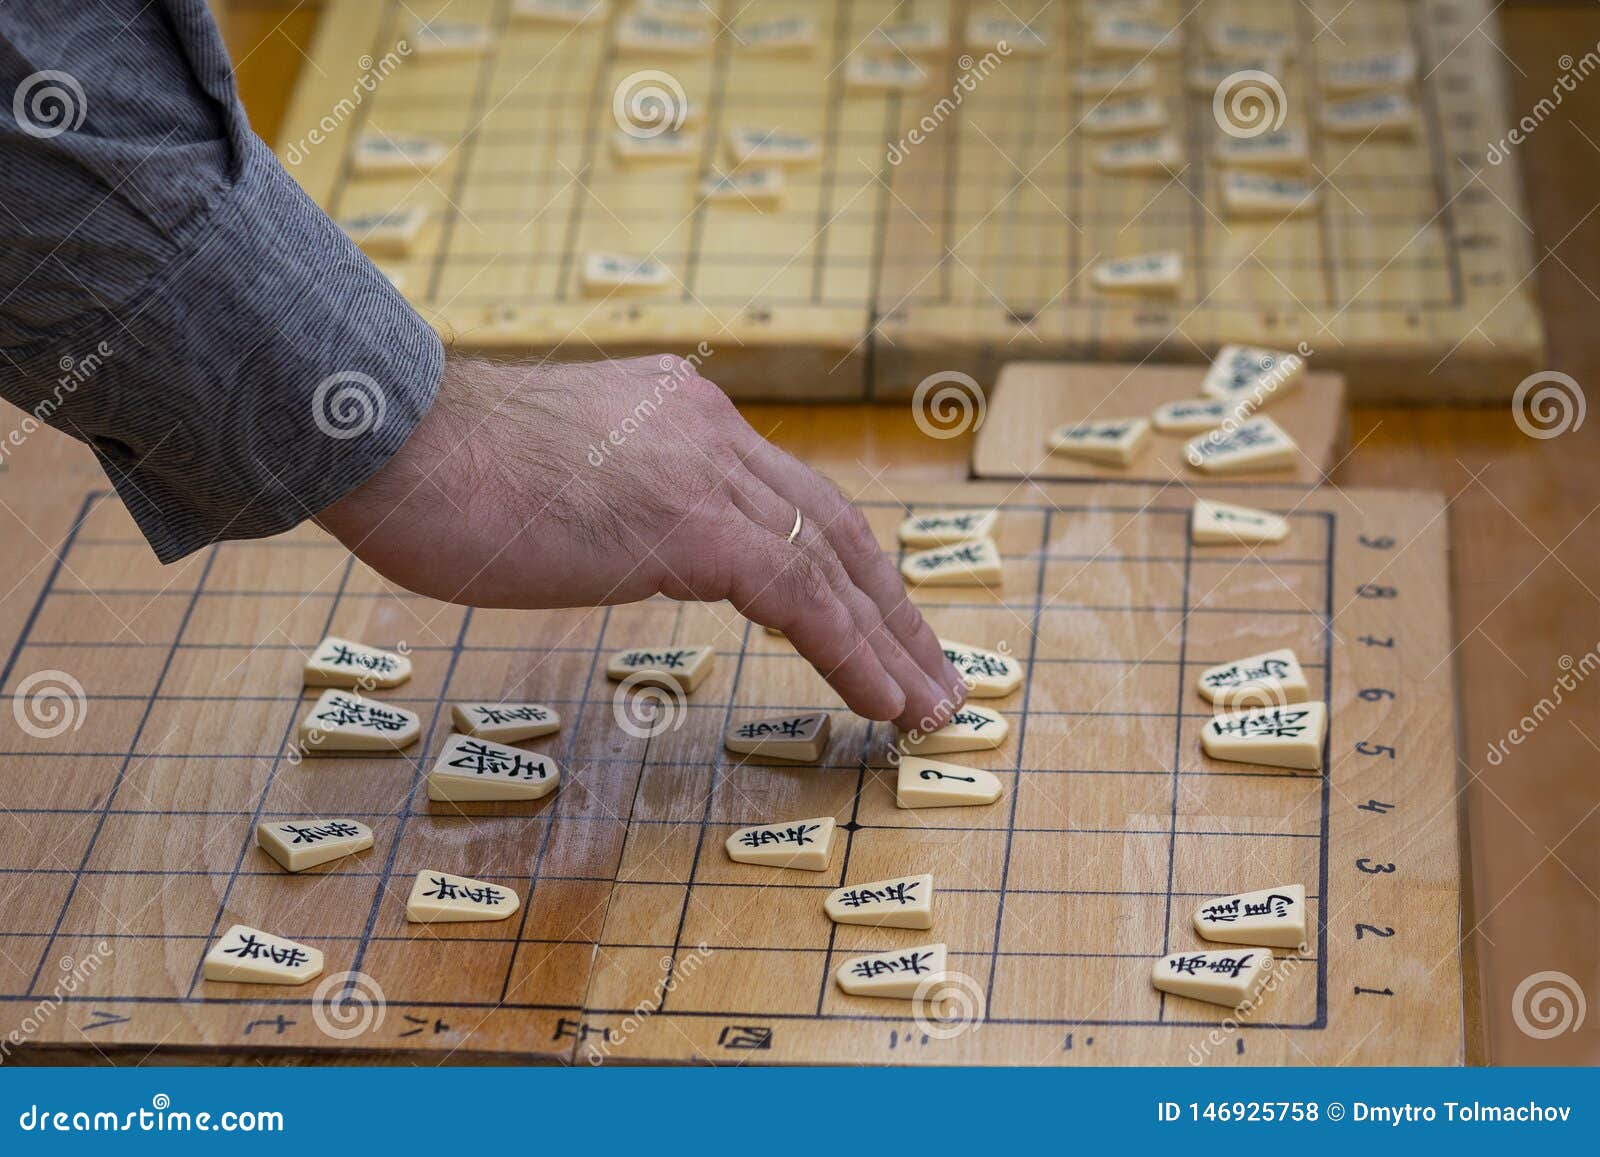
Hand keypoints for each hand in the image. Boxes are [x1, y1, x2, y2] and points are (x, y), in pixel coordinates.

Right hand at [315, 353, 967, 729]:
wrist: (389, 441)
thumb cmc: (438, 473)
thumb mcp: (555, 472)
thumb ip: (615, 496)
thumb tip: (629, 540)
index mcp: (680, 413)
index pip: (788, 496)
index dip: (843, 567)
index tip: (875, 622)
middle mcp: (710, 428)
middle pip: (834, 524)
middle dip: (892, 607)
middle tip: (934, 670)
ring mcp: (705, 471)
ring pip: (835, 562)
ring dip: (894, 642)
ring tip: (932, 703)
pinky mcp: (692, 525)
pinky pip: (802, 597)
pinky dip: (854, 653)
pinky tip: (885, 700)